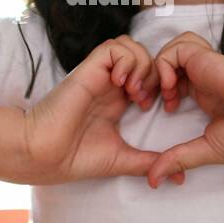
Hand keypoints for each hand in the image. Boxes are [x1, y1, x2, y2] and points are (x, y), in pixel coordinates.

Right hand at [23, 35, 185, 185]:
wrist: (44, 154)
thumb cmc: (75, 158)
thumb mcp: (122, 159)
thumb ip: (149, 162)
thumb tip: (179, 176)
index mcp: (118, 101)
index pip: (148, 75)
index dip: (161, 85)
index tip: (160, 108)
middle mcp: (111, 84)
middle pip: (143, 56)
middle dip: (156, 73)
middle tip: (147, 99)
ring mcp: (100, 75)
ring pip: (130, 46)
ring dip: (142, 65)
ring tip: (134, 92)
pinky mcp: (89, 69)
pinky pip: (114, 47)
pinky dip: (125, 60)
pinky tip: (122, 84)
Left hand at [147, 31, 223, 187]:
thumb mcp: (207, 150)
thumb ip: (178, 160)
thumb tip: (153, 181)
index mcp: (205, 96)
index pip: (174, 82)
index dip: (159, 92)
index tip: (159, 112)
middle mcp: (203, 79)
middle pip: (167, 64)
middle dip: (150, 79)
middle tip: (148, 101)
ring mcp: (204, 67)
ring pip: (170, 51)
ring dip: (158, 70)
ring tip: (164, 94)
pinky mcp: (206, 58)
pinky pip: (176, 49)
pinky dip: (165, 64)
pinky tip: (173, 86)